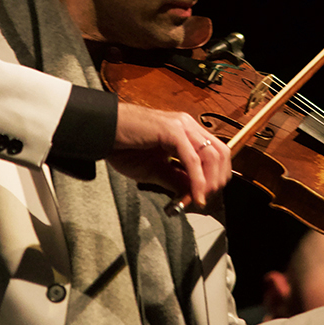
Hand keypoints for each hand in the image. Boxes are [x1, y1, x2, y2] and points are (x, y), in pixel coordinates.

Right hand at [106, 103, 231, 207]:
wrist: (103, 133)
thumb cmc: (123, 146)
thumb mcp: (154, 170)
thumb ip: (176, 179)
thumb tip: (194, 193)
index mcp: (186, 131)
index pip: (216, 153)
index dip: (216, 177)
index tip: (206, 196)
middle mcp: (188, 125)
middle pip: (221, 153)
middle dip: (217, 180)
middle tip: (206, 199)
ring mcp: (182, 126)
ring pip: (211, 155)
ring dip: (209, 182)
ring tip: (199, 198)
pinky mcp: (172, 130)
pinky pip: (192, 159)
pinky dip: (197, 180)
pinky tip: (194, 194)